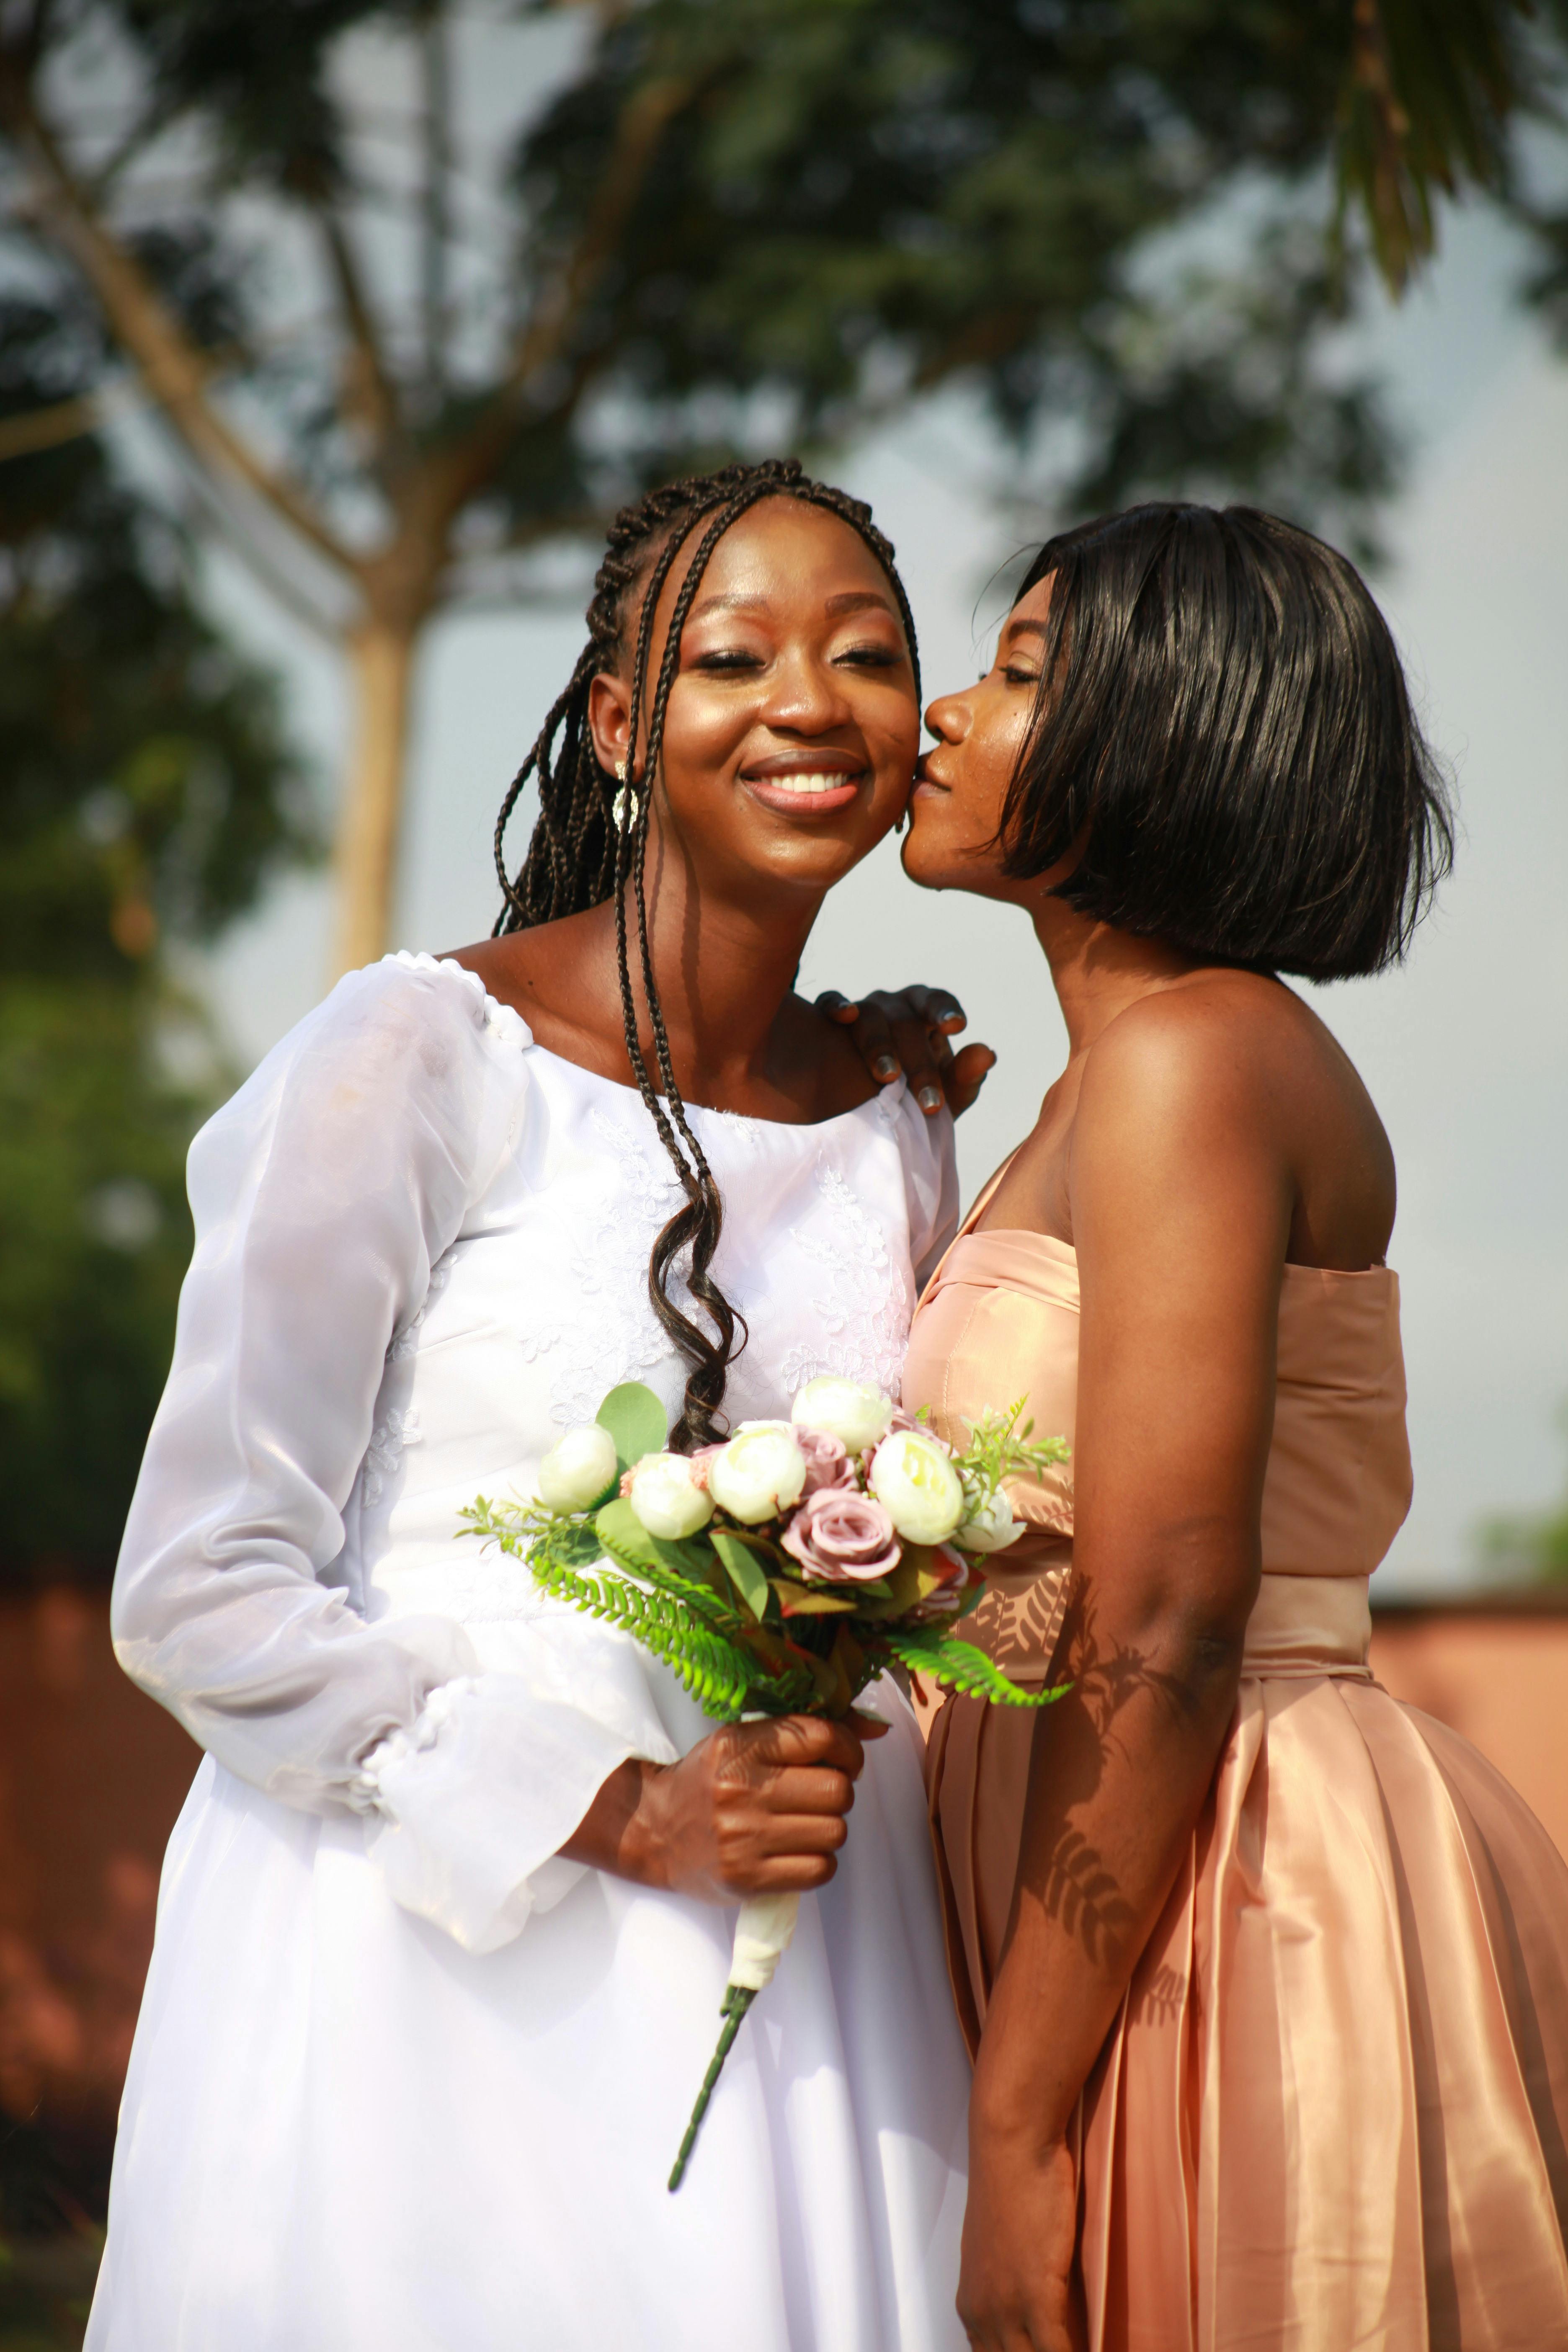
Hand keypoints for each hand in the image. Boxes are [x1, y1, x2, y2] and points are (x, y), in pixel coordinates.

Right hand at [562, 1712, 887, 1903]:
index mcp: (741, 1746)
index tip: (845, 1760)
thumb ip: (809, 1732)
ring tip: (804, 1825)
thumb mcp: (746, 1742)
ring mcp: (743, 1837)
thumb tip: (879, 1726)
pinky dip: (819, 1862)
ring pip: (834, 1832)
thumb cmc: (709, 1781)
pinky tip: (797, 1852)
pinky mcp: (747, 1878)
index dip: (849, 1749)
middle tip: (820, 1796)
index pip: (822, 1737)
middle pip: (837, 1790)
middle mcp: (741, 1789)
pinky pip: (820, 1869)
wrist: (655, 1831)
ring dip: (830, 1829)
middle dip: (839, 1792)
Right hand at [818, 984, 996, 1117]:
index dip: (945, 1011)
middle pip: (906, 1021)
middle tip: (929, 1100)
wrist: (874, 1113)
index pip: (937, 1002)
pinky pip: (830, 1002)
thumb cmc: (917, 1097)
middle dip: (919, 1062)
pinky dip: (836, 1004)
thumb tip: (987, 1054)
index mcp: (925, 1012)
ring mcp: (863, 1009)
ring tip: (888, 1076)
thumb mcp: (948, 1095)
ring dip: (879, 1045)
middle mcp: (895, 1005)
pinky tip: (843, 1017)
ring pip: (869, 1015)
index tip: (957, 1026)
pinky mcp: (831, 1019)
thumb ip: (967, 1075)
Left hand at [957, 2129, 1083, 2350]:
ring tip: (1088, 2350)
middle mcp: (982, 2315)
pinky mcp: (1037, 2297)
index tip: (1043, 2350)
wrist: (1012, 2146)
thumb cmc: (1011, 2188)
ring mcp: (1007, 2308)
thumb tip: (1030, 2314)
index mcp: (971, 2307)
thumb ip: (1007, 2289)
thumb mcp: (999, 2251)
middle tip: (1068, 2348)